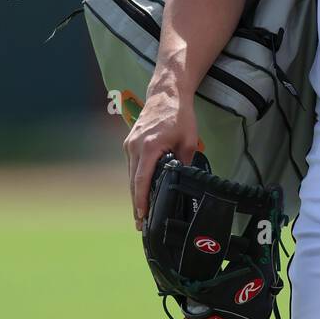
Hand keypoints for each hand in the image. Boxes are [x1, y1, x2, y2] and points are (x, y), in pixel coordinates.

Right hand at [124, 85, 197, 228]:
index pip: (142, 180)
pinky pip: (132, 167)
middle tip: (140, 225)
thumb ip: (184, 163)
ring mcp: (130, 144)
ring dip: (135, 194)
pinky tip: (141, 193)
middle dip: (136, 204)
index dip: (141, 201)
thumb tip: (183, 182)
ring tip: (141, 214)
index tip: (141, 217)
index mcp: (149, 147)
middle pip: (133, 182)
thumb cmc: (179, 116)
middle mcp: (135, 147)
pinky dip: (136, 181)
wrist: (166, 94)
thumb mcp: (189, 141)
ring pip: (131, 176)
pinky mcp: (130, 143)